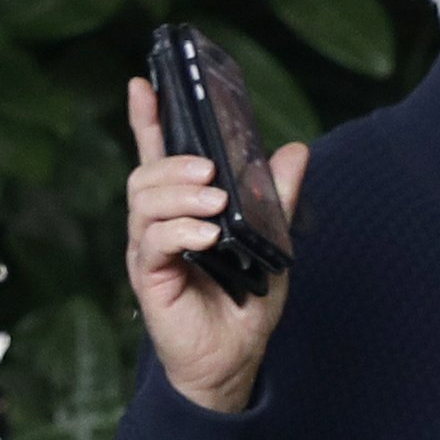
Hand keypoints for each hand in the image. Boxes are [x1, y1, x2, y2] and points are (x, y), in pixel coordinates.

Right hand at [122, 77, 309, 415]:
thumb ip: (278, 197)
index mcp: (182, 209)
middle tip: (210, 169)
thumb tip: (296, 149)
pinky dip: (180, 231)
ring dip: (180, 192)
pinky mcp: (149, 277)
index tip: (143, 82)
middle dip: (175, 161)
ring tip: (215, 202)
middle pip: (146, 173)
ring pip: (144, 201)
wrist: (235, 357)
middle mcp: (158, 224)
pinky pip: (152, 242)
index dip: (148, 119)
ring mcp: (149, 250)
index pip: (158, 154)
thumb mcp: (272, 241)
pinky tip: (206, 235)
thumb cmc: (246, 300)